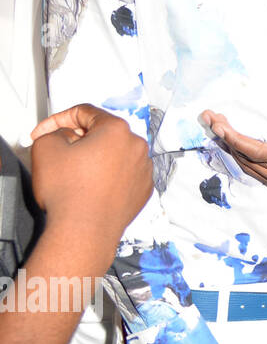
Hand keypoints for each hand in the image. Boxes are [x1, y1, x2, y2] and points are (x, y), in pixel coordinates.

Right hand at [29, 105, 151, 265]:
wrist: (84, 230)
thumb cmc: (69, 192)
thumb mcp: (46, 147)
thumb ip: (55, 130)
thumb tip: (67, 135)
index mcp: (117, 130)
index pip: (86, 112)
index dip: (59, 119)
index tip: (46, 130)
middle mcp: (137, 146)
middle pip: (104, 133)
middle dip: (81, 138)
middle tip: (62, 151)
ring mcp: (144, 169)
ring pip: (116, 154)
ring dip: (97, 158)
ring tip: (78, 173)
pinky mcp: (144, 189)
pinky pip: (124, 174)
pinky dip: (110, 176)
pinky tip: (93, 187)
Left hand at [201, 97, 266, 207]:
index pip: (258, 151)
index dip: (236, 140)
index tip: (221, 126)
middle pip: (244, 157)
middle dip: (224, 138)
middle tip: (210, 118)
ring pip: (245, 166)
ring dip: (228, 147)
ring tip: (216, 128)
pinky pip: (252, 172)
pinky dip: (239, 158)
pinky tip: (232, 146)